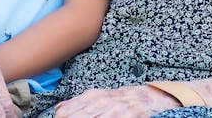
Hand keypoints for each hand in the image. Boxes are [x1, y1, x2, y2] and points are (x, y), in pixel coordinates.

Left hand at [54, 85, 180, 117]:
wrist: (153, 97)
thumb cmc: (124, 99)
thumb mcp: (101, 96)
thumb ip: (79, 102)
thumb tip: (59, 109)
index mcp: (93, 96)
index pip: (65, 112)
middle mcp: (102, 102)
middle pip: (73, 117)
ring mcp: (115, 110)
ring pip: (89, 117)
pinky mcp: (128, 116)